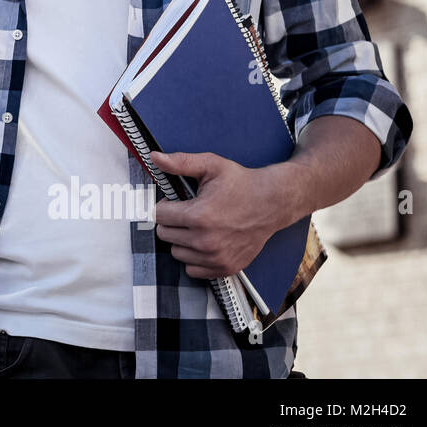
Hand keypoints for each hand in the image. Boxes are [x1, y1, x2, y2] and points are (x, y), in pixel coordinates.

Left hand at [149, 151, 295, 279]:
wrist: (273, 202)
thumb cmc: (241, 182)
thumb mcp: (211, 165)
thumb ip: (180, 162)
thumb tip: (154, 157)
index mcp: (199, 216)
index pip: (158, 216)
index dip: (164, 205)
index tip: (176, 201)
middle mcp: (206, 241)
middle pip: (164, 235)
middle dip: (171, 222)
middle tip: (187, 212)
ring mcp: (216, 257)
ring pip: (176, 253)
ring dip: (181, 240)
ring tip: (197, 226)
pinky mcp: (225, 268)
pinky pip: (192, 270)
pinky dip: (194, 257)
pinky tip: (204, 241)